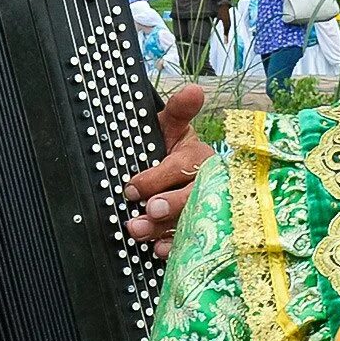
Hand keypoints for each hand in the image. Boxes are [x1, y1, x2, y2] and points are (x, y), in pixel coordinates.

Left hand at [126, 83, 211, 257]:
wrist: (180, 171)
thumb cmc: (173, 149)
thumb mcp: (173, 126)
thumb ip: (179, 110)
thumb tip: (193, 89)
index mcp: (199, 158)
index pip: (181, 168)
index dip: (157, 178)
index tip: (132, 187)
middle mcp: (206, 186)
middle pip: (191, 198)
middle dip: (168, 206)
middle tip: (148, 210)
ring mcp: (204, 211)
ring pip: (188, 222)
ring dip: (163, 230)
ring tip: (139, 232)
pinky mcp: (198, 232)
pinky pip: (190, 243)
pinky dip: (173, 248)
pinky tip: (158, 251)